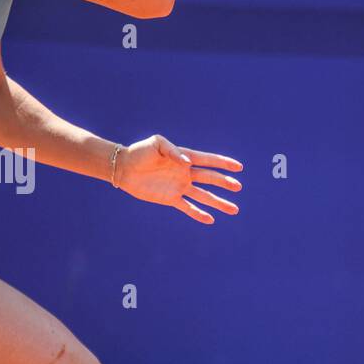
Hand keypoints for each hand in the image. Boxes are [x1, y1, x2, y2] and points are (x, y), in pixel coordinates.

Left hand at [114, 134, 242, 223]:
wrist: (124, 168)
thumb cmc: (140, 151)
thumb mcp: (157, 143)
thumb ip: (173, 151)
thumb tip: (188, 163)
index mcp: (185, 157)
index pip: (208, 160)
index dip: (223, 163)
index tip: (239, 167)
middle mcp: (186, 173)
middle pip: (210, 179)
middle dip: (225, 183)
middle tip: (239, 187)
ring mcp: (179, 186)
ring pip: (204, 196)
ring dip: (218, 202)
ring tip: (234, 209)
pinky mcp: (170, 198)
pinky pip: (188, 207)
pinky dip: (199, 214)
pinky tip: (211, 220)